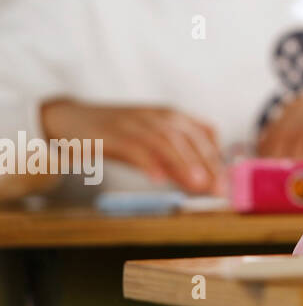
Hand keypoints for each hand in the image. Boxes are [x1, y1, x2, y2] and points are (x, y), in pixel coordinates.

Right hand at [39, 98, 223, 194]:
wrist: (71, 118)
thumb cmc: (118, 133)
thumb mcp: (152, 143)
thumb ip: (175, 160)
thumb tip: (201, 182)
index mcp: (173, 115)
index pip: (205, 135)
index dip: (218, 158)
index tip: (227, 181)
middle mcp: (159, 116)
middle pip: (190, 140)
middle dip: (207, 165)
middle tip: (219, 189)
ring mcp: (136, 123)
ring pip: (166, 142)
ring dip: (184, 164)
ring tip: (198, 184)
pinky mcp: (113, 134)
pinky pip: (134, 148)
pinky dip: (148, 162)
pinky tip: (158, 179)